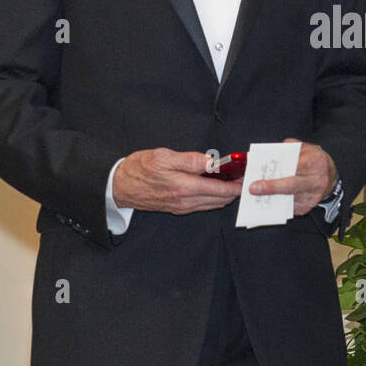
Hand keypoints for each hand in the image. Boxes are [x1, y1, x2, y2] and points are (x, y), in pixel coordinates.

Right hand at [112, 148, 240, 213]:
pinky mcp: (177, 208)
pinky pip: (201, 205)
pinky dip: (212, 198)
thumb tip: (212, 162)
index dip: (236, 185)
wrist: (119, 186)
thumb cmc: (138, 169)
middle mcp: (185, 201)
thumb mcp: (164, 157)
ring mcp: (182, 207)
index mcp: (184, 187)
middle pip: (219, 200)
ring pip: (212, 204)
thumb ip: (190, 160)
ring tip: (232, 181)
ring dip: (224, 195)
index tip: (245, 178)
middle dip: (233, 190)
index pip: (220, 190)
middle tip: (243, 178)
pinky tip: (214, 187)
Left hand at [247, 138, 337, 214]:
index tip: (262, 176)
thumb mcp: (304, 147)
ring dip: (270, 197)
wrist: (330, 176)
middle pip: (291, 186)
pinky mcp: (307, 207)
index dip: (280, 171)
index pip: (295, 167)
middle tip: (253, 189)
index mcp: (315, 163)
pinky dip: (275, 203)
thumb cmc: (314, 159)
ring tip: (255, 194)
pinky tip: (267, 199)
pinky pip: (287, 207)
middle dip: (271, 188)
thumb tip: (270, 154)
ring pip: (287, 199)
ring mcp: (312, 197)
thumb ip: (288, 148)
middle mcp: (316, 181)